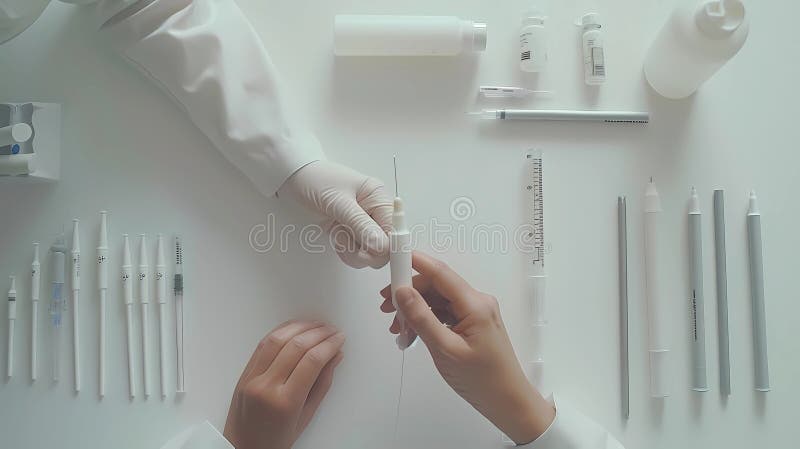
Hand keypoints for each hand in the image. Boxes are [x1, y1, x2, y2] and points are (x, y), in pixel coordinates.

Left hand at [224, 321, 345, 448]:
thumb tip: (335, 356)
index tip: (340, 339)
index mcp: (285, 402)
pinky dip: (281, 332)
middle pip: (296, 347)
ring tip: (316, 325)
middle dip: (318, 333)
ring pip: (278, 339)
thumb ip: (322, 384)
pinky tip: (295, 328)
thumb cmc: (275, 439)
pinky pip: (263, 344)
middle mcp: (266, 386)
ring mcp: (253, 378)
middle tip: (332, 330)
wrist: (243, 447)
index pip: (312, 361)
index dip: (329, 345)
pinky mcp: (245, 373)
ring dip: (300, 327)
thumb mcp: (306, 416)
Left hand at [278, 160, 392, 268]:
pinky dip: (345, 251)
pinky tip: (335, 236)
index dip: (390, 245)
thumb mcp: (338, 202)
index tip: (374, 253)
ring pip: (371, 253)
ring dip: (353, 251)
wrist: (292, 178)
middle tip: (349, 244)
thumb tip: (382, 246)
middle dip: (368, 251)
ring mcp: (362, 224)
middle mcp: (374, 212)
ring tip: (337, 235)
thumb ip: (360, 225)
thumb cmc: (315, 180)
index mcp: (378, 198)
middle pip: (386, 246)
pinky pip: (356, 253)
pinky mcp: (350, 232)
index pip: (395, 229)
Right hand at [379, 252, 554, 444]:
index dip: (415, 263)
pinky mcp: (472, 323)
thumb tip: (402, 292)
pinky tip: (412, 335)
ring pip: (438, 301)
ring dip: (415, 310)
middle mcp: (477, 302)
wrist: (508, 402)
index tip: (392, 259)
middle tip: (386, 308)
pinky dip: (426, 321)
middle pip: (436, 286)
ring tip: (397, 330)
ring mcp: (475, 312)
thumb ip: (422, 318)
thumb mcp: (445, 350)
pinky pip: (444, 313)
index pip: (440, 273)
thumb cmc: (481, 380)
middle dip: (409, 294)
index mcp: (475, 304)